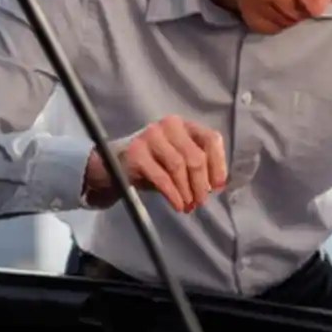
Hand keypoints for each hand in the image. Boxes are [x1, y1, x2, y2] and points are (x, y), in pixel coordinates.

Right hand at [83, 115, 227, 211]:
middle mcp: (169, 126)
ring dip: (187, 191)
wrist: (114, 164)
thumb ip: (196, 167)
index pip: (211, 139)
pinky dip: (173, 194)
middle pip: (195, 156)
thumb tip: (215, 187)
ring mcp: (152, 137)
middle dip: (202, 184)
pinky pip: (162, 177)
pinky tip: (178, 205)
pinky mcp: (137, 153)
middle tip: (201, 202)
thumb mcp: (178, 160)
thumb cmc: (153, 163)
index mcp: (184, 125)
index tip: (218, 186)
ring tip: (189, 206)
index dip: (218, 164)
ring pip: (179, 166)